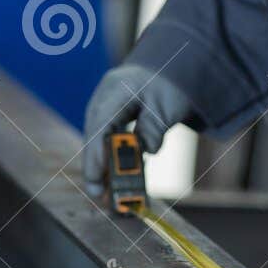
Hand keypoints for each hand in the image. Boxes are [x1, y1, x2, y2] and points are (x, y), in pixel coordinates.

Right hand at [80, 64, 200, 195]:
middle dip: (97, 169)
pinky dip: (115, 162)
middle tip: (102, 197)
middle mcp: (105, 100)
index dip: (96, 156)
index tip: (97, 182)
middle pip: (95, 137)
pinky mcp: (113, 120)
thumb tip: (146, 151)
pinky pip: (110, 143)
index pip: (101, 126)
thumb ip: (154, 128)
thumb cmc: (169, 83)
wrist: (171, 69)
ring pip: (100, 143)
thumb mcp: (167, 105)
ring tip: (111, 198)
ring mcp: (107, 109)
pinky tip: (120, 183)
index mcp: (115, 90)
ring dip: (106, 169)